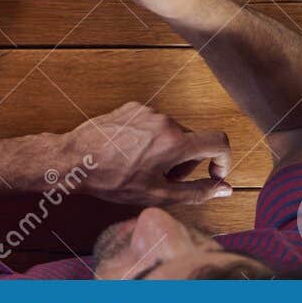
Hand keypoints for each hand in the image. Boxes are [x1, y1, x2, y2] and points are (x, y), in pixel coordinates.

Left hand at [61, 102, 232, 204]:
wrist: (75, 160)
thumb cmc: (113, 180)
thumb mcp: (159, 194)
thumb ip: (198, 192)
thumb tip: (226, 188)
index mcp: (174, 142)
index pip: (219, 142)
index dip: (223, 160)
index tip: (213, 175)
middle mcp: (164, 121)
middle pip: (193, 141)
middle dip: (186, 162)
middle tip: (164, 179)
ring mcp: (146, 111)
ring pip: (173, 133)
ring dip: (168, 151)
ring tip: (144, 168)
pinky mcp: (132, 107)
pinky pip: (154, 124)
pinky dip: (152, 139)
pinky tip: (131, 153)